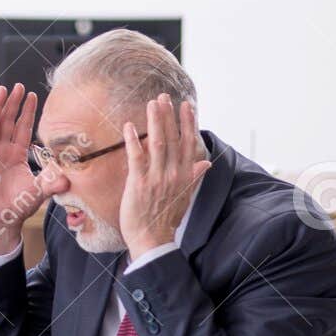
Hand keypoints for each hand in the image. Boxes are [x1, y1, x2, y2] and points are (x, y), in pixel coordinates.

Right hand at [0, 83, 58, 255]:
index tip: (33, 95)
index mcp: (17, 154)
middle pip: (7, 120)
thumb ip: (54, 181)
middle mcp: (3, 150)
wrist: (3, 219)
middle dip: (12, 103)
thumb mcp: (42, 190)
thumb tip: (70, 177)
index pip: (22, 127)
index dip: (27, 112)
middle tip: (19, 85)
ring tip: (4, 90)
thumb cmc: (20, 206)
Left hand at [119, 94, 210, 260]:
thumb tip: (206, 162)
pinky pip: (136, 157)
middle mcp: (174, 174)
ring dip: (155, 122)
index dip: (189, 123)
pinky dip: (133, 140)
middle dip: (170, 116)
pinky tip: (129, 126)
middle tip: (165, 96)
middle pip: (174, 139)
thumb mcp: (185, 196)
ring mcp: (157, 178)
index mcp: (185, 176)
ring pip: (158, 144)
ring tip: (153, 103)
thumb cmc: (167, 218)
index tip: (188, 106)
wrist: (153, 239)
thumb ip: (194, 176)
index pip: (190, 144)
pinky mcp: (139, 183)